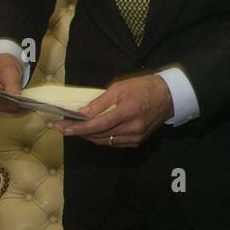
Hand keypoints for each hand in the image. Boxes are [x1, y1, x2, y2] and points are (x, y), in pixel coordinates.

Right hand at [0, 53, 25, 117]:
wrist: (2, 64)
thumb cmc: (3, 66)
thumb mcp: (9, 71)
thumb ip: (12, 85)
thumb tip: (16, 98)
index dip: (3, 104)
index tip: (17, 106)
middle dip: (8, 111)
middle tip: (24, 110)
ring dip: (11, 113)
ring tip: (26, 110)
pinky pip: (0, 112)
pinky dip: (11, 112)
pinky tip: (22, 111)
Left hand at [49, 74, 171, 149]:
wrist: (170, 96)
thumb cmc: (144, 87)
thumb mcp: (120, 87)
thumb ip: (99, 103)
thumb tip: (80, 114)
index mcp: (127, 112)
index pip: (96, 125)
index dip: (76, 128)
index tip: (59, 126)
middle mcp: (132, 129)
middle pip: (98, 135)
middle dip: (78, 132)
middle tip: (61, 126)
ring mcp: (135, 138)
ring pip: (104, 142)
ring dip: (87, 136)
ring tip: (75, 128)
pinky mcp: (137, 142)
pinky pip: (113, 143)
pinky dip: (100, 138)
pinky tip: (93, 131)